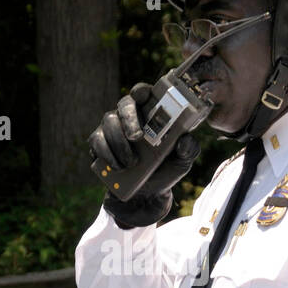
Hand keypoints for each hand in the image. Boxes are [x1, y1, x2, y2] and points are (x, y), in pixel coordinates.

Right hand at [89, 82, 201, 228]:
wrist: (146, 195)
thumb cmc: (164, 170)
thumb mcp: (182, 162)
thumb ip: (189, 149)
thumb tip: (185, 139)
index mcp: (150, 113)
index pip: (143, 93)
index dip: (141, 91)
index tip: (142, 97)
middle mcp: (129, 116)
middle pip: (124, 104)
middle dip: (129, 119)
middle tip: (137, 138)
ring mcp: (112, 128)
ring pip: (109, 122)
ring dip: (119, 143)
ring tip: (132, 163)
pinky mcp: (99, 143)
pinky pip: (97, 141)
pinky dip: (108, 154)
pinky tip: (118, 167)